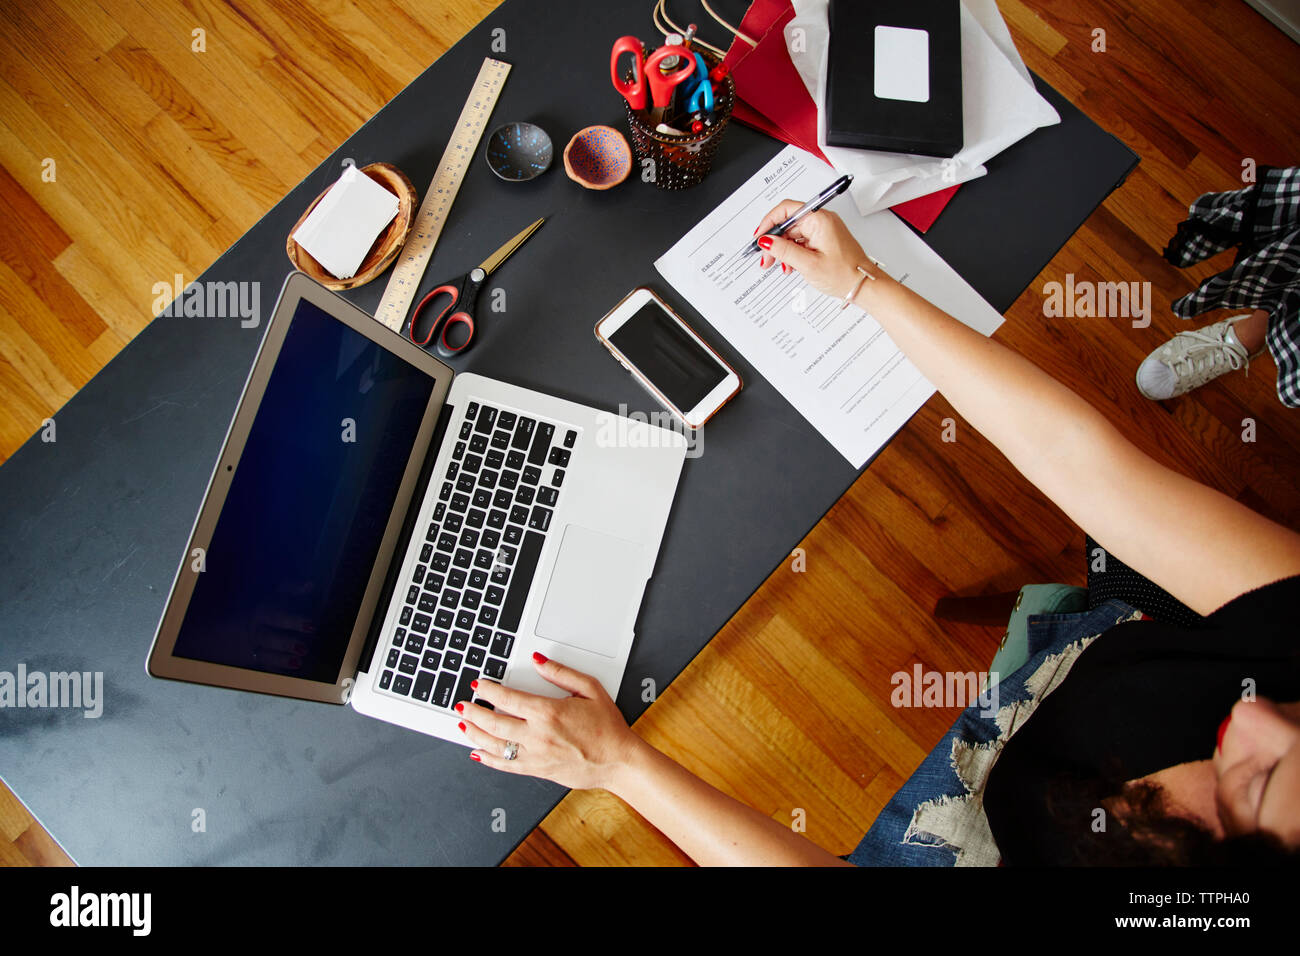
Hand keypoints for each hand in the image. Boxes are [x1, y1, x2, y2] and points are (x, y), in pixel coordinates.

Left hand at [456, 653, 640, 790]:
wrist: (617, 761)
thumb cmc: (607, 728)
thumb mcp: (590, 689)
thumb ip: (561, 672)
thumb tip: (538, 660)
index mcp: (549, 712)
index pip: (507, 698)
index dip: (488, 690)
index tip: (479, 685)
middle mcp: (538, 735)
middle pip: (494, 722)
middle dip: (473, 712)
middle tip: (463, 705)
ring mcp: (536, 755)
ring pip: (495, 745)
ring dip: (474, 734)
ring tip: (463, 725)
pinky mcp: (537, 771)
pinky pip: (506, 766)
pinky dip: (489, 759)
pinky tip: (478, 752)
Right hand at [753, 202, 877, 299]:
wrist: (863, 284)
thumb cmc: (845, 274)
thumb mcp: (808, 264)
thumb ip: (784, 250)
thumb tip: (766, 241)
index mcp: (819, 220)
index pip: (787, 209)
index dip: (769, 222)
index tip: (760, 237)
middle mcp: (822, 220)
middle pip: (788, 223)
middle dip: (774, 241)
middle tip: (766, 258)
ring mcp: (823, 229)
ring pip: (794, 234)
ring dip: (783, 249)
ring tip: (779, 265)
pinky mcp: (824, 239)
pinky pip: (802, 241)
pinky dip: (793, 252)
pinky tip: (791, 265)